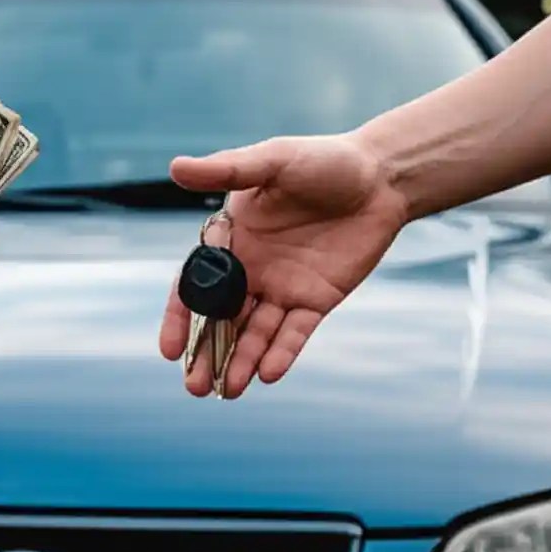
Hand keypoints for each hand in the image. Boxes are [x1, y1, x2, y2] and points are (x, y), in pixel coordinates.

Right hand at [159, 132, 409, 398]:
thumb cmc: (322, 160)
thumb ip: (227, 169)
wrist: (381, 177)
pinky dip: (282, 353)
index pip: (195, 285)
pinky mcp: (316, 300)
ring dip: (240, 362)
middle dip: (206, 354)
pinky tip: (269, 374)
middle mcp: (251, 269)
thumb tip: (175, 168)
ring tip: (228, 390)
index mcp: (231, 239)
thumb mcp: (273, 160)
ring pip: (255, 333)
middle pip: (220, 320)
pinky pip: (295, 333)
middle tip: (194, 386)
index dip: (180, 317)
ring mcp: (283, 287)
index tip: (169, 349)